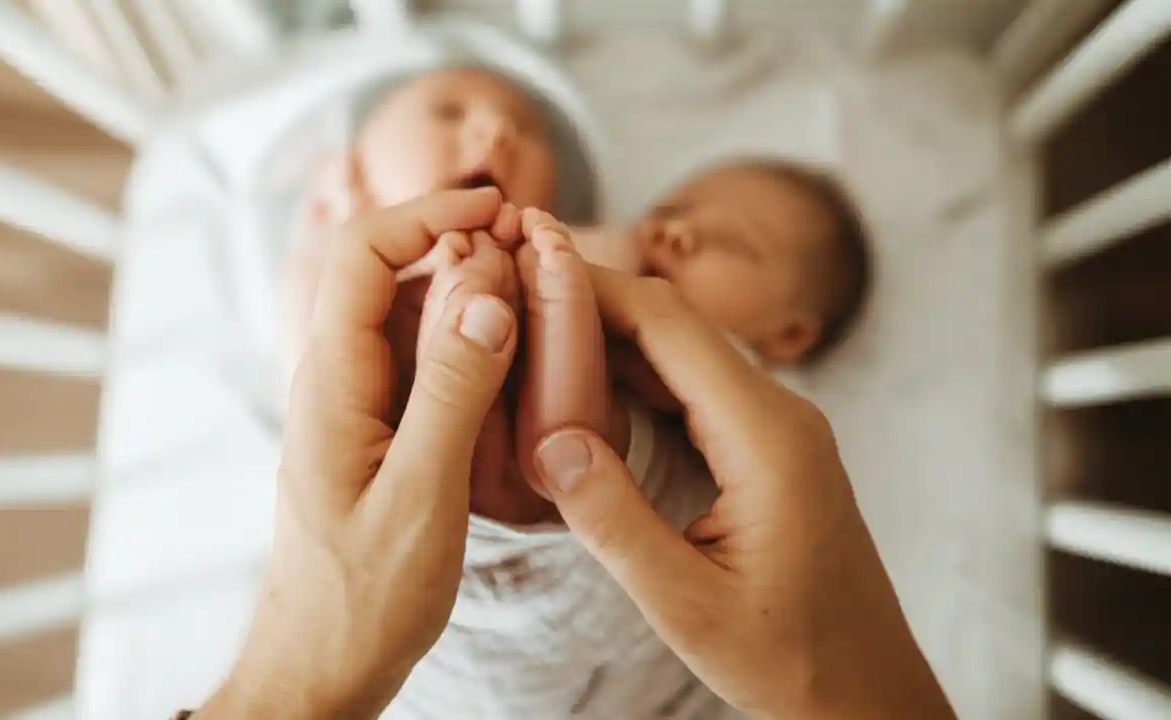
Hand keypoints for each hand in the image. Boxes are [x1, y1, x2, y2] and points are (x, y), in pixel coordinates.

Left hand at [203, 189, 517, 717]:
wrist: (322, 666)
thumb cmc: (361, 599)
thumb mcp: (421, 496)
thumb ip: (452, 393)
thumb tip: (488, 296)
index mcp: (332, 384)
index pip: (363, 255)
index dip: (428, 212)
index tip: (498, 206)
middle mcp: (338, 382)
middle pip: (391, 276)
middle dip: (463, 250)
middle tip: (538, 256)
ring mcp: (357, 407)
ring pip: (412, 319)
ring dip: (472, 299)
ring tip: (539, 306)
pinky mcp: (378, 433)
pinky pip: (423, 365)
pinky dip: (469, 348)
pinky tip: (514, 366)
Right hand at [530, 264, 954, 718]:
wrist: (864, 690)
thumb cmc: (788, 658)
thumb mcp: (687, 605)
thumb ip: (615, 521)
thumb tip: (549, 440)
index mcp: (766, 438)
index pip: (669, 326)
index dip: (592, 288)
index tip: (523, 267)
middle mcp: (778, 414)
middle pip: (675, 326)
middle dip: (592, 302)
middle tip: (510, 292)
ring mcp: (776, 427)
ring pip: (682, 354)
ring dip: (610, 339)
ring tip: (531, 331)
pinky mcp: (765, 447)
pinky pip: (693, 390)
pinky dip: (634, 379)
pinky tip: (582, 390)